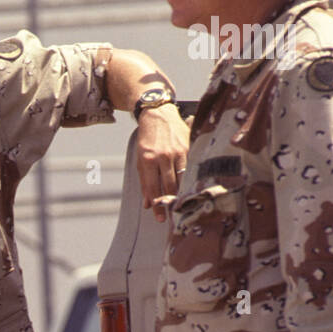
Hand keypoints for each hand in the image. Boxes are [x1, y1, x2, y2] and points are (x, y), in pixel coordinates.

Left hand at [135, 104, 189, 221]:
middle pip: (169, 185)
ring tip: (183, 206)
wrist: (157, 114)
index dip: (156, 204)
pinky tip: (192, 188)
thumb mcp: (140, 159)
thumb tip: (147, 203)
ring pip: (182, 177)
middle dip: (169, 203)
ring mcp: (177, 151)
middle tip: (171, 216)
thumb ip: (144, 181)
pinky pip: (191, 167)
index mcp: (148, 160)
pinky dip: (191, 178)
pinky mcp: (188, 146)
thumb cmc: (147, 139)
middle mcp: (163, 156)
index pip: (153, 187)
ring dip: (182, 193)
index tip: (159, 216)